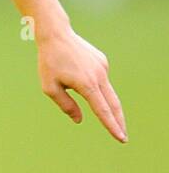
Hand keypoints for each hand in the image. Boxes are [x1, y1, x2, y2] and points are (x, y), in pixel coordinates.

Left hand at [37, 26, 126, 142]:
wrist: (56, 34)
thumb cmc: (49, 62)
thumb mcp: (50, 88)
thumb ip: (66, 105)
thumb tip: (79, 120)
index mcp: (86, 84)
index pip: (102, 111)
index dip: (112, 126)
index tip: (121, 138)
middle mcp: (99, 76)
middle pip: (113, 104)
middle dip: (118, 121)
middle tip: (123, 137)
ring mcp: (103, 67)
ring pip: (107, 92)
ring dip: (104, 103)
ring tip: (87, 96)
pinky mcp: (102, 62)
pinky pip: (100, 80)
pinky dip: (94, 86)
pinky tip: (77, 74)